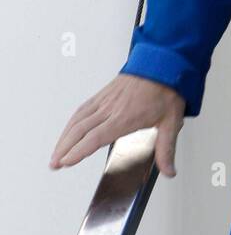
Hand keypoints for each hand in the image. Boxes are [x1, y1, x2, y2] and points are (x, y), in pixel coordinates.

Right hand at [50, 74, 185, 177]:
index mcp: (125, 117)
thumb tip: (169, 171)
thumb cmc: (167, 89)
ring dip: (64, 137)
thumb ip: (167, 149)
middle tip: (55, 164)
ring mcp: (105, 100)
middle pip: (80, 130)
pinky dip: (72, 121)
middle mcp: (111, 108)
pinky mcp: (104, 93)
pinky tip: (68, 130)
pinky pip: (83, 108)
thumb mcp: (171, 122)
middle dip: (64, 149)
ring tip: (57, 153)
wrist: (164, 62)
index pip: (96, 137)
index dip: (79, 150)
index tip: (66, 162)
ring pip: (78, 119)